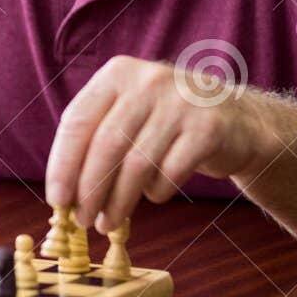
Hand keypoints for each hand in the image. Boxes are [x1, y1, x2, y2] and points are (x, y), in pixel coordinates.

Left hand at [45, 55, 270, 231]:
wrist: (239, 119)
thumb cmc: (167, 122)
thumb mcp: (129, 111)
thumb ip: (95, 140)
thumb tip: (65, 195)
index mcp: (118, 73)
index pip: (78, 120)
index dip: (62, 164)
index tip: (56, 200)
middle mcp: (148, 81)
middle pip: (106, 145)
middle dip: (90, 191)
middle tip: (82, 221)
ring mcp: (181, 103)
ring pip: (137, 164)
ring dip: (118, 202)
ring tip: (109, 223)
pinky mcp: (209, 129)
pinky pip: (170, 173)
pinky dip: (156, 192)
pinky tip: (153, 194)